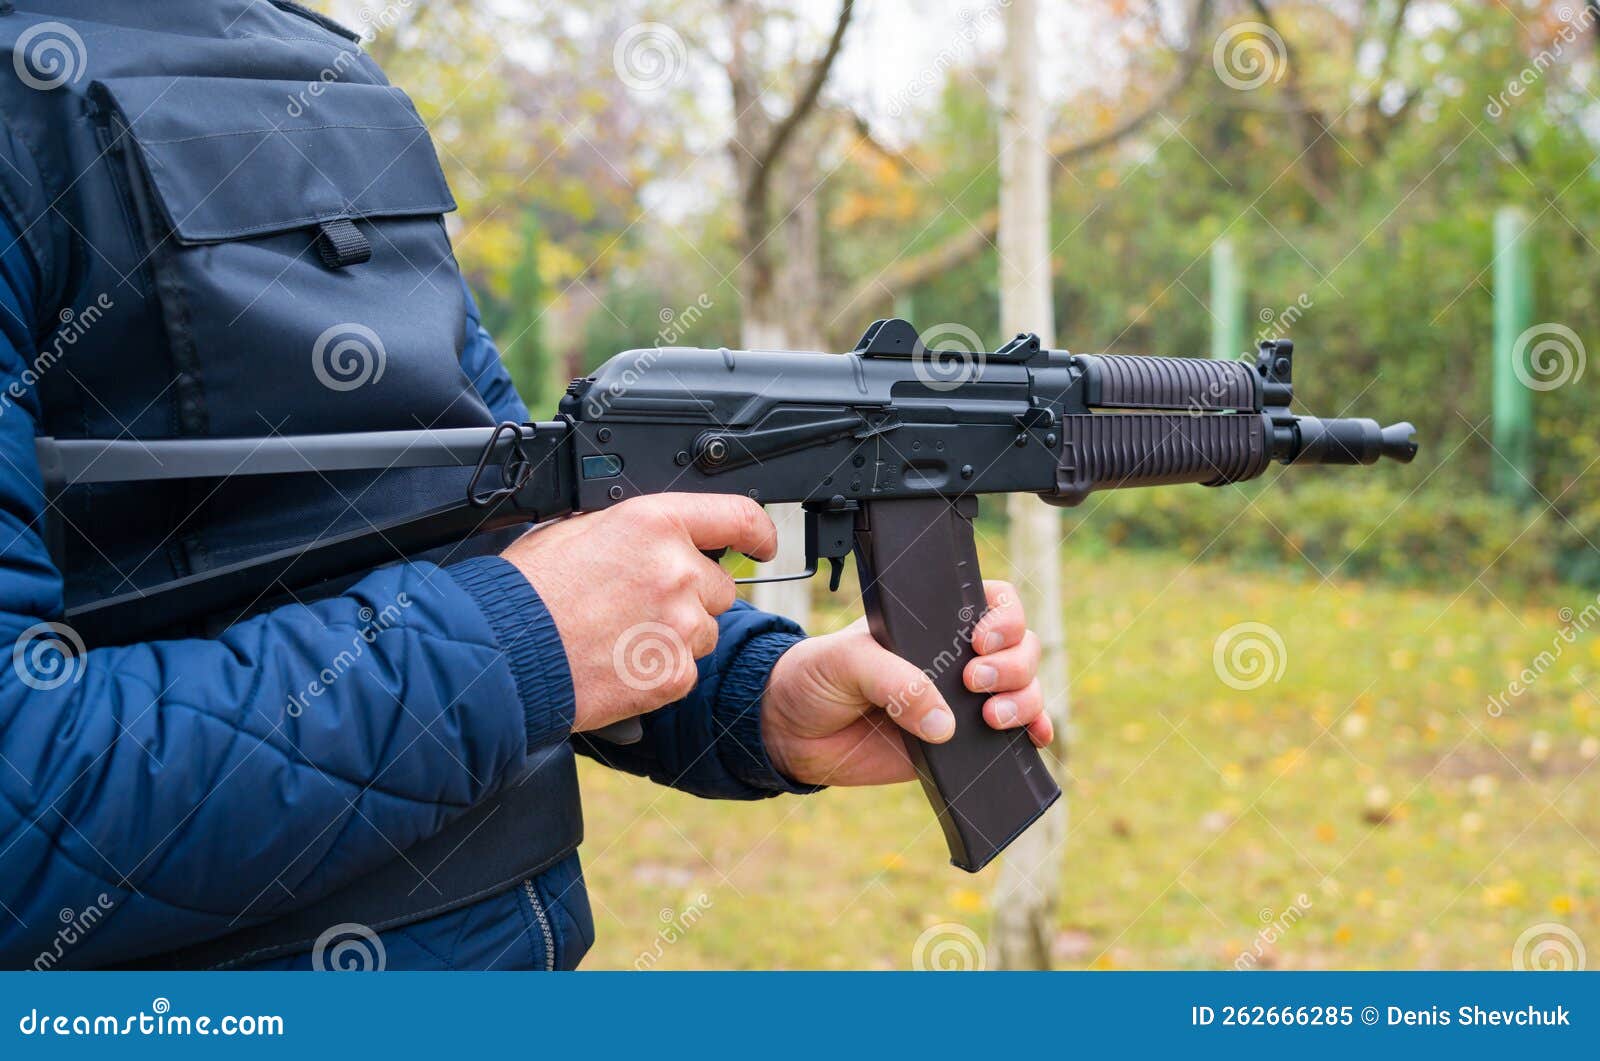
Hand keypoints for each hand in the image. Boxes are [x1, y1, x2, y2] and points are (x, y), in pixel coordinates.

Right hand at [500, 494, 776, 732]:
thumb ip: (632, 530)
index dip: (758, 533)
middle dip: (690, 597)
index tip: (763, 544)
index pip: (737, 518)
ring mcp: (680, 625)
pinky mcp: (674, 674)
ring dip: (675, 635)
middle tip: (638, 606)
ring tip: (620, 636)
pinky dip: (659, 671)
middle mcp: (677, 570)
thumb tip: (655, 535)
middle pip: (720, 586)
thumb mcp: (576, 530)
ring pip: (704, 631)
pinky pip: (685, 670)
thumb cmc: (528, 592)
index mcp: (654, 524)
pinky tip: (619, 663)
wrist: (505, 653)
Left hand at [760, 580, 1049, 786]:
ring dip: (1025, 700)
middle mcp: (956, 656)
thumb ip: (894, 683)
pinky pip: (1013, 733)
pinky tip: (1034, 738)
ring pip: (1025, 687)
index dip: (1004, 618)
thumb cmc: (816, 677)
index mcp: (933, 621)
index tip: (979, 641)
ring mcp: (962, 698)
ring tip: (992, 718)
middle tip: (975, 682)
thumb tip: (944, 724)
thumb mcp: (847, 663)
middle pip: (1021, 646)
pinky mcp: (960, 740)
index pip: (994, 602)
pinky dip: (1032, 731)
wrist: (793, 732)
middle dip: (1013, 664)